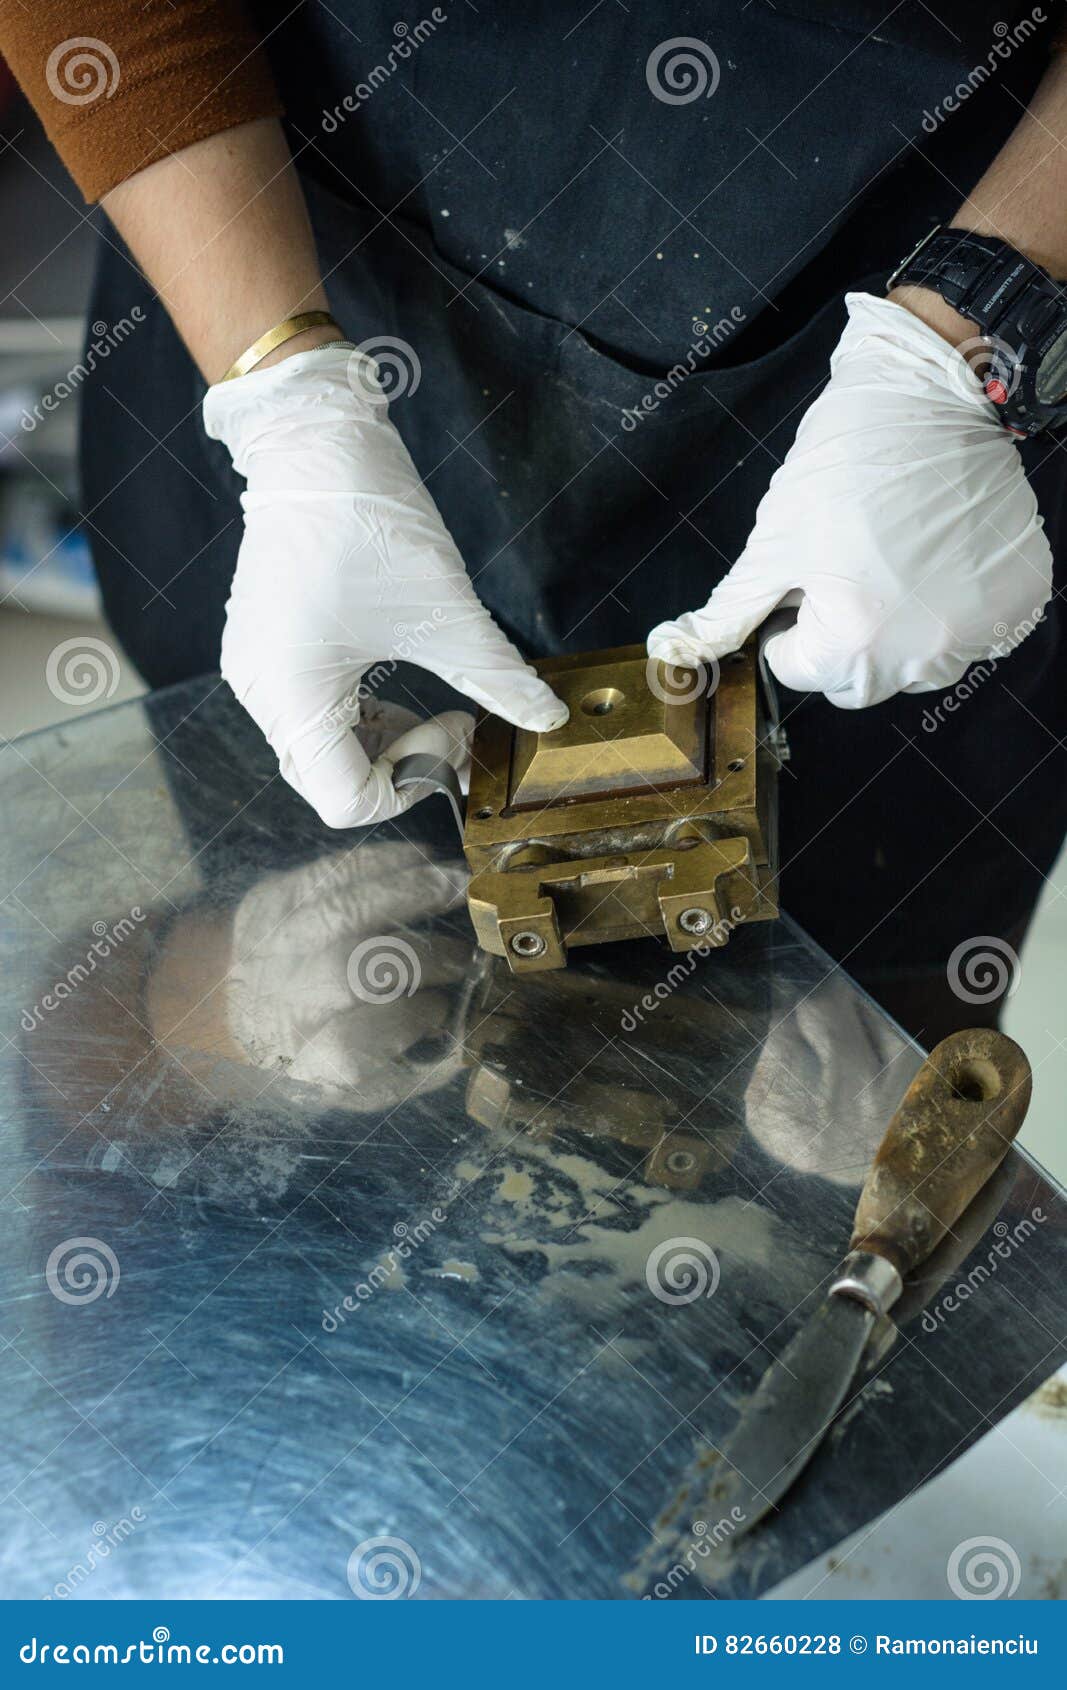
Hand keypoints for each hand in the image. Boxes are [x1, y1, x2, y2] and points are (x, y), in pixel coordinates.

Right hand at [203, 345, 566, 825]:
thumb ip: (498, 678)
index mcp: (294, 698)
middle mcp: (261, 695)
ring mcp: (255, 669)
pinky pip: (309, 710)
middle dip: (402, 766)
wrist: (315, 444)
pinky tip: (397, 681)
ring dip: (382, 742)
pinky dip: (357, 713)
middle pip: (331, 780)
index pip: (348, 801)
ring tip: (435, 703)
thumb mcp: (448, 612)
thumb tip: (547, 719)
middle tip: (457, 724)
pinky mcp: (263, 645)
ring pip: (321, 749)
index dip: (413, 785)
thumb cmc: (371, 522)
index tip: (455, 728)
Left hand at [647, 292, 1052, 707]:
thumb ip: (732, 608)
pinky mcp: (1017, 600)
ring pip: (914, 664)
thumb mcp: (775, 538)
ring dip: (895, 630)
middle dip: (838, 638)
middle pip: (855, 681)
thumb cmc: (852, 461)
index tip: (801, 581)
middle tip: (843, 571)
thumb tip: (680, 649)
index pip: (798, 670)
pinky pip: (971, 631)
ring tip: (892, 558)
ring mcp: (979, 629)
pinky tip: (937, 555)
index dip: (788, 624)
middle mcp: (924, 652)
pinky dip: (950, 606)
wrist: (934, 395)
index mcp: (856, 643)